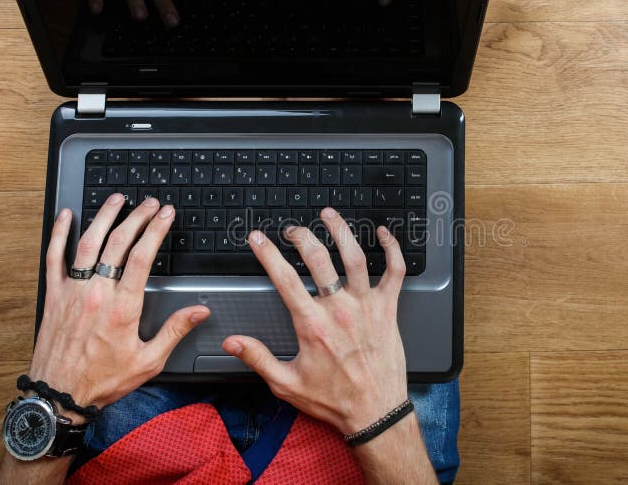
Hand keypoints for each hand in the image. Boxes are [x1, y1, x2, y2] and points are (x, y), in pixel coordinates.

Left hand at [28, 195, 209, 419]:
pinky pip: (53, 257)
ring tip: (118, 200)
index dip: (156, 230)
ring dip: (104, 217)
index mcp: (123, 306)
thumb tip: (199, 311)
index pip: (142, 256)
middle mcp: (97, 293)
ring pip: (88, 243)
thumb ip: (175, 331)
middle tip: (151, 203)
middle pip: (119, 242)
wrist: (59, 395)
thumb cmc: (102, 380)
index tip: (166, 214)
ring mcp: (73, 291)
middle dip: (138, 217)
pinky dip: (59, 233)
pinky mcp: (54, 296)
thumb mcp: (149, 361)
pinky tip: (65, 216)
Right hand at [223, 208, 407, 433]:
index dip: (268, 253)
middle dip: (301, 236)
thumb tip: (232, 341)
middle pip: (318, 259)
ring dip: (341, 230)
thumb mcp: (287, 384)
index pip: (284, 278)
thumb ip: (258, 358)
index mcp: (312, 325)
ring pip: (356, 257)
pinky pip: (395, 272)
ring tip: (328, 215)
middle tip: (292, 229)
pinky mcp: (388, 309)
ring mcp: (366, 306)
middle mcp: (340, 310)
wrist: (375, 411)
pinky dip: (391, 249)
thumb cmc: (334, 399)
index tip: (258, 238)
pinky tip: (383, 234)